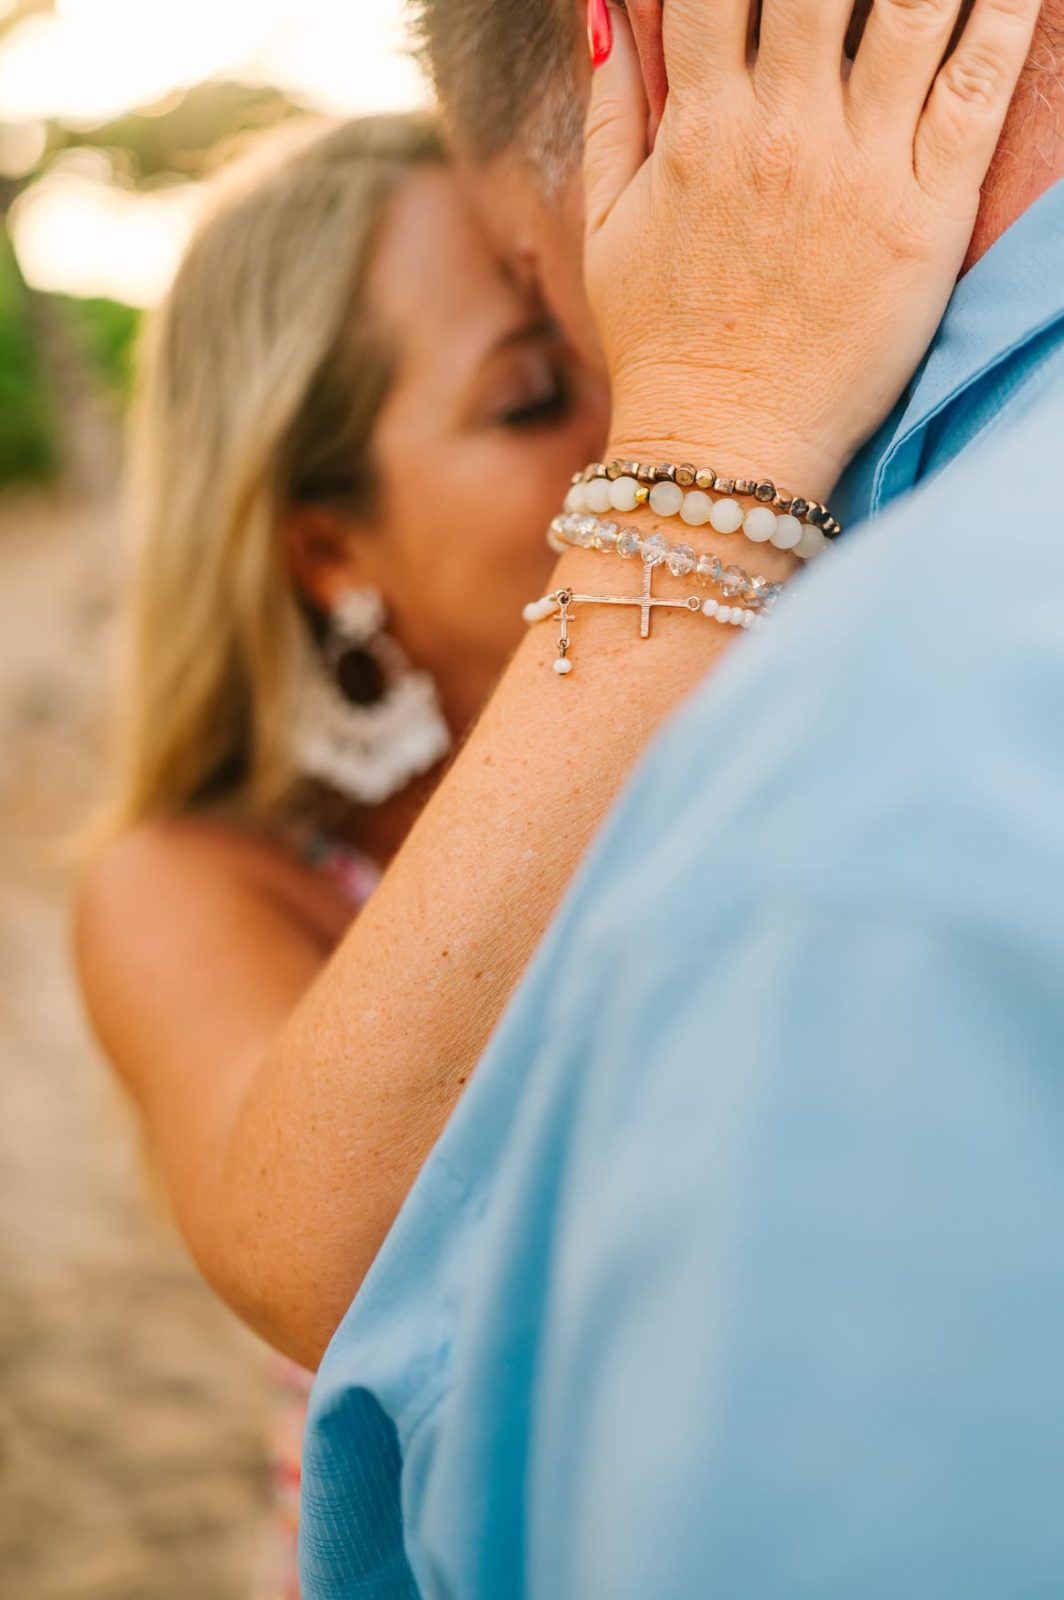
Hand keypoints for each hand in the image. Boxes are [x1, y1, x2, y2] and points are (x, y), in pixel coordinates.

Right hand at [584, 0, 1040, 499]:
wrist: (721, 449)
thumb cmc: (661, 344)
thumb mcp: (606, 226)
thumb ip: (613, 110)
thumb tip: (610, 6)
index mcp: (700, 128)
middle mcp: (782, 131)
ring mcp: (859, 170)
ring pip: (912, 8)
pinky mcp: (924, 217)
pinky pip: (977, 88)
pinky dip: (1005, 16)